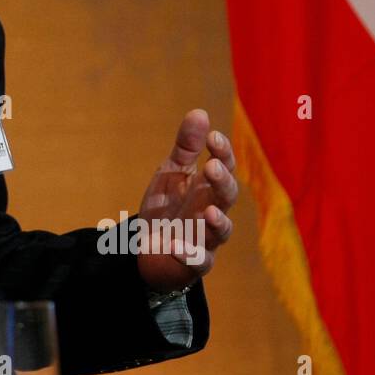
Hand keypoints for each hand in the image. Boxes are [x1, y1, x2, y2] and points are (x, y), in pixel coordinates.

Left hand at [135, 108, 237, 293]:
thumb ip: (186, 147)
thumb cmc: (167, 207)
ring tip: (209, 211)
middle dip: (222, 182)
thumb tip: (200, 112)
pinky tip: (177, 246)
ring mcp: (205, 238)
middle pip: (227, 196)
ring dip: (217, 221)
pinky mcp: (193, 263)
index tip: (212, 137)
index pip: (225, 166)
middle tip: (212, 167)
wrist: (147, 248)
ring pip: (221, 231)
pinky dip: (190, 255)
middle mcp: (212, 211)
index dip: (223, 152)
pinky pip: (198, 261)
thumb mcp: (172, 173)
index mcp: (208, 187)